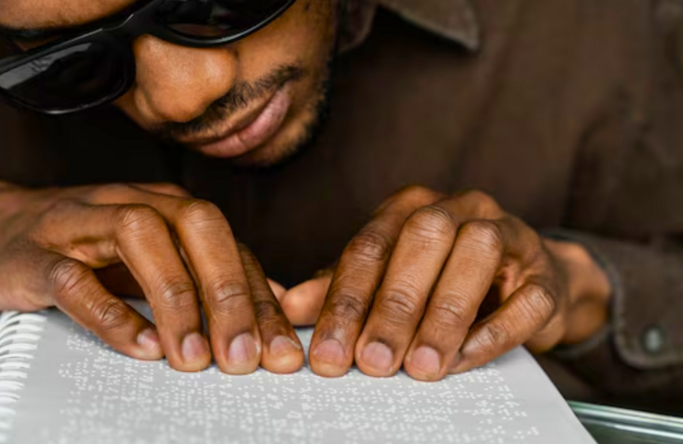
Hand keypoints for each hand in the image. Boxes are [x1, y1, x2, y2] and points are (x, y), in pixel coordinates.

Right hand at [0, 172, 302, 374]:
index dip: (260, 300)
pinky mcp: (36, 253)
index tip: (280, 351)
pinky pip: (75, 277)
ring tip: (193, 358)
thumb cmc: (82, 250)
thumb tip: (276, 306)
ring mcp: (83, 223)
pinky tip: (138, 347)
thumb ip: (207, 278)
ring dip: (175, 301)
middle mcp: (134, 204)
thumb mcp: (153, 260)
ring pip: (142, 239)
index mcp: (169, 209)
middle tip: (244, 356)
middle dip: (229, 294)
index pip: (230, 248)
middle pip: (198, 228)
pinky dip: (110, 313)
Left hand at [277, 186, 610, 378]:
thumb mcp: (384, 279)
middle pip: (421, 242)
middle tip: (372, 362)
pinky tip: (462, 360)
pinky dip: (493, 331)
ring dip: (444, 315)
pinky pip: (526, 296)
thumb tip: (287, 305)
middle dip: (393, 307)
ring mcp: (507, 232)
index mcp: (409, 207)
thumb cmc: (440, 278)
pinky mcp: (544, 270)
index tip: (328, 354)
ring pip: (476, 255)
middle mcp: (457, 208)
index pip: (369, 247)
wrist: (522, 280)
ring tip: (420, 366)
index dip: (345, 302)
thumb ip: (340, 289)